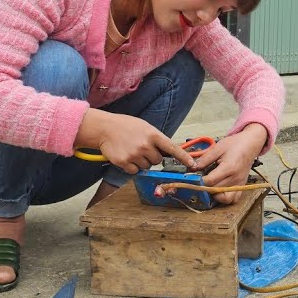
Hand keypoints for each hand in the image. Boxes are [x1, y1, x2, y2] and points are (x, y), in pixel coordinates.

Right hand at [77, 109, 194, 173]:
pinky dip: (131, 166)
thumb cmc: (126, 126)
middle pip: (158, 161)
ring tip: (132, 150)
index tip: (192, 165)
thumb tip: (170, 152)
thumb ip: (157, 139)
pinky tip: (126, 156)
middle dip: (152, 157)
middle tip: (142, 148)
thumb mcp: (145, 127)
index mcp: (153, 134)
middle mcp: (145, 145)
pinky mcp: (124, 162)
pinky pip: (134, 171)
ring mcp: (134, 155)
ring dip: (142, 162)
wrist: (104, 128)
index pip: (172, 148)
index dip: (184, 157)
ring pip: (146, 167)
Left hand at [191, 124, 268, 203]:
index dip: (199, 181)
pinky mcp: (241, 186)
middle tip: (199, 182)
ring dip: (215, 196)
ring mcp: (239, 183)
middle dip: (205, 187)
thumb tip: (193, 168)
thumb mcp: (218, 148)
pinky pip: (234, 199)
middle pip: (216, 190)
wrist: (250, 144)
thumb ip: (205, 159)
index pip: (210, 181)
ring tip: (210, 188)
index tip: (193, 178)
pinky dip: (225, 198)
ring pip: (225, 199)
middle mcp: (235, 178)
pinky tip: (219, 191)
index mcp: (229, 168)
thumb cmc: (235, 144)